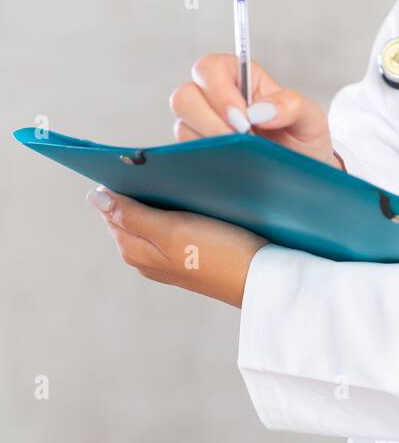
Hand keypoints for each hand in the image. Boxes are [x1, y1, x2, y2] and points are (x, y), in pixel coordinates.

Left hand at [87, 186, 267, 306]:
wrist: (261, 278)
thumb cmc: (218, 253)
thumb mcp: (172, 230)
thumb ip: (132, 215)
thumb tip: (94, 197)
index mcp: (133, 249)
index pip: (111, 208)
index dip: (120, 184)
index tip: (140, 164)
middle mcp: (145, 256)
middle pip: (131, 213)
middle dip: (140, 191)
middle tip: (165, 169)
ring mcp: (167, 258)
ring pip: (153, 218)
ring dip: (162, 199)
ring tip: (182, 181)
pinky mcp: (190, 256)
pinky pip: (173, 227)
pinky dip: (179, 210)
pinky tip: (196, 201)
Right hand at [170, 53, 342, 168]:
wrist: (302, 177)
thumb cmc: (304, 141)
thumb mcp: (311, 119)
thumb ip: (293, 105)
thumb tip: (262, 110)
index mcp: (241, 79)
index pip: (210, 67)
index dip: (219, 91)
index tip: (244, 118)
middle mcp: (216, 99)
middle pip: (184, 95)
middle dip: (210, 120)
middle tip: (240, 139)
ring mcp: (203, 127)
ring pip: (182, 126)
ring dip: (210, 142)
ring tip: (241, 154)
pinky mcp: (199, 152)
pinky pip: (185, 152)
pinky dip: (204, 159)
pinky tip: (230, 165)